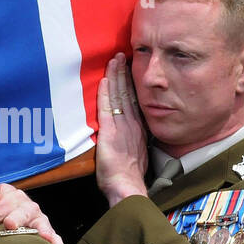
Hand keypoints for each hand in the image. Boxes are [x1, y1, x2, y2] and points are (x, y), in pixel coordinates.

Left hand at [0, 183, 66, 243]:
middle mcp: (26, 205)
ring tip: (43, 236)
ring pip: (40, 222)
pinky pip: (54, 236)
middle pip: (20, 212)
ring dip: (41, 229)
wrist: (10, 209)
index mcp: (10, 195)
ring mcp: (38, 218)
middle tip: (10, 225)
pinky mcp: (46, 230)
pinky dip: (57, 243)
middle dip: (16, 218)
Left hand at [95, 53, 148, 206]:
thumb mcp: (135, 154)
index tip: (130, 68)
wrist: (127, 187)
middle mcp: (133, 124)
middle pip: (128, 93)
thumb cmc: (128, 177)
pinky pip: (106, 107)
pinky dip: (105, 92)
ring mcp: (122, 127)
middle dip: (125, 73)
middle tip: (122, 56)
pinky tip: (104, 79)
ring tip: (114, 59)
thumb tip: (129, 136)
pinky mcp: (110, 132)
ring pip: (119, 96)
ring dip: (116, 76)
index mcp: (140, 129)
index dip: (132, 83)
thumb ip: (132, 141)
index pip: (135, 100)